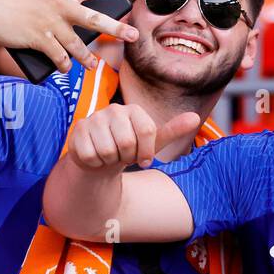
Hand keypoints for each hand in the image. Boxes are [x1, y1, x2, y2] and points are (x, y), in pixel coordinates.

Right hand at [0, 0, 137, 74]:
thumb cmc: (15, 0)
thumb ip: (62, 4)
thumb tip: (82, 28)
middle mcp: (60, 5)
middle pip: (96, 20)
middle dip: (118, 29)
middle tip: (134, 36)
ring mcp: (51, 23)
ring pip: (79, 46)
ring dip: (87, 59)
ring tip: (93, 66)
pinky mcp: (40, 39)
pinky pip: (60, 58)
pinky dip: (64, 65)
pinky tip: (66, 68)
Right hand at [68, 103, 204, 170]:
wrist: (101, 159)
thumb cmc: (129, 150)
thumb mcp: (154, 142)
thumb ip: (173, 130)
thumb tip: (195, 117)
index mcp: (133, 110)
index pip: (148, 131)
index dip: (146, 151)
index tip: (143, 158)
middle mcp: (113, 110)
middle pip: (127, 142)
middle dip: (127, 157)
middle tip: (123, 156)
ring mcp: (93, 119)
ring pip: (108, 150)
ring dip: (111, 161)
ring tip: (110, 155)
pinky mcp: (77, 131)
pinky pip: (91, 155)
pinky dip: (96, 163)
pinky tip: (96, 157)